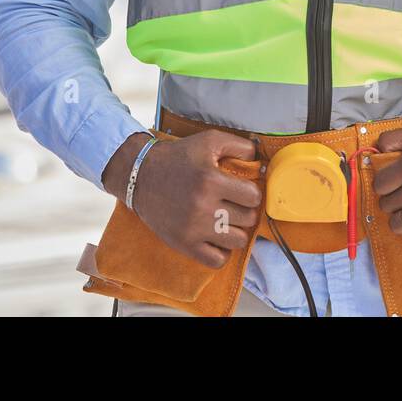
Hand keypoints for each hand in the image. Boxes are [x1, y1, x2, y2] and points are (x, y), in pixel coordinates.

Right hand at [101, 130, 261, 267]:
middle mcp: (203, 207)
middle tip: (235, 204)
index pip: (253, 197)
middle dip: (245, 210)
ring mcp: (193, 229)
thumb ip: (240, 146)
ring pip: (237, 241)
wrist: (141, 175)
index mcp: (211, 180)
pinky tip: (216, 237)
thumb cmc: (178, 156)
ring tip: (227, 219)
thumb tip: (261, 163)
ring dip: (236, 230)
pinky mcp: (183, 244)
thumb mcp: (209, 140)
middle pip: (248, 219)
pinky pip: (217, 260)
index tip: (243, 190)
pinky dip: (222, 251)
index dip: (251, 193)